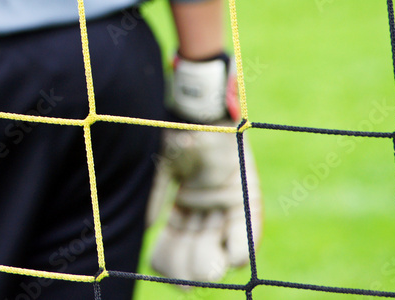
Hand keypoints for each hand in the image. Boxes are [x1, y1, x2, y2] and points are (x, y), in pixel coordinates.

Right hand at [148, 54, 261, 283]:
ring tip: (207, 276)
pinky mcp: (247, 192)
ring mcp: (227, 198)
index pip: (175, 234)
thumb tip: (147, 228)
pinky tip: (234, 260)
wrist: (195, 111)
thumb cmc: (173, 133)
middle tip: (186, 285)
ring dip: (214, 259)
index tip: (158, 273)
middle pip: (198, 242)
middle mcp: (207, 202)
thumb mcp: (160, 169)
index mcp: (184, 197)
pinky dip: (243, 242)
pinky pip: (247, 224)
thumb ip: (156, 198)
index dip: (168, 256)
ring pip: (220, 238)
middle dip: (191, 265)